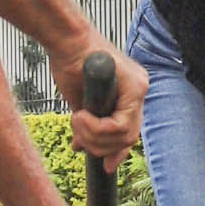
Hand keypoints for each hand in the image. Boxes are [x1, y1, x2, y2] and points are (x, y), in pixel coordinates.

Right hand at [71, 52, 146, 169]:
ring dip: (94, 136)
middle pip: (128, 137)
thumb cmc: (70, 64)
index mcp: (130, 95)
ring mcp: (139, 87)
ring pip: (123, 134)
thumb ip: (91, 124)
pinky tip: (80, 116)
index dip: (116, 153)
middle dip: (100, 146)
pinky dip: (95, 128)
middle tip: (79, 140)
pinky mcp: (134, 85)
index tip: (103, 165)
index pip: (129, 133)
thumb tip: (86, 149)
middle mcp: (139, 90)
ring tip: (77, 122)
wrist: (66, 40)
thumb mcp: (82, 103)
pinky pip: (118, 124)